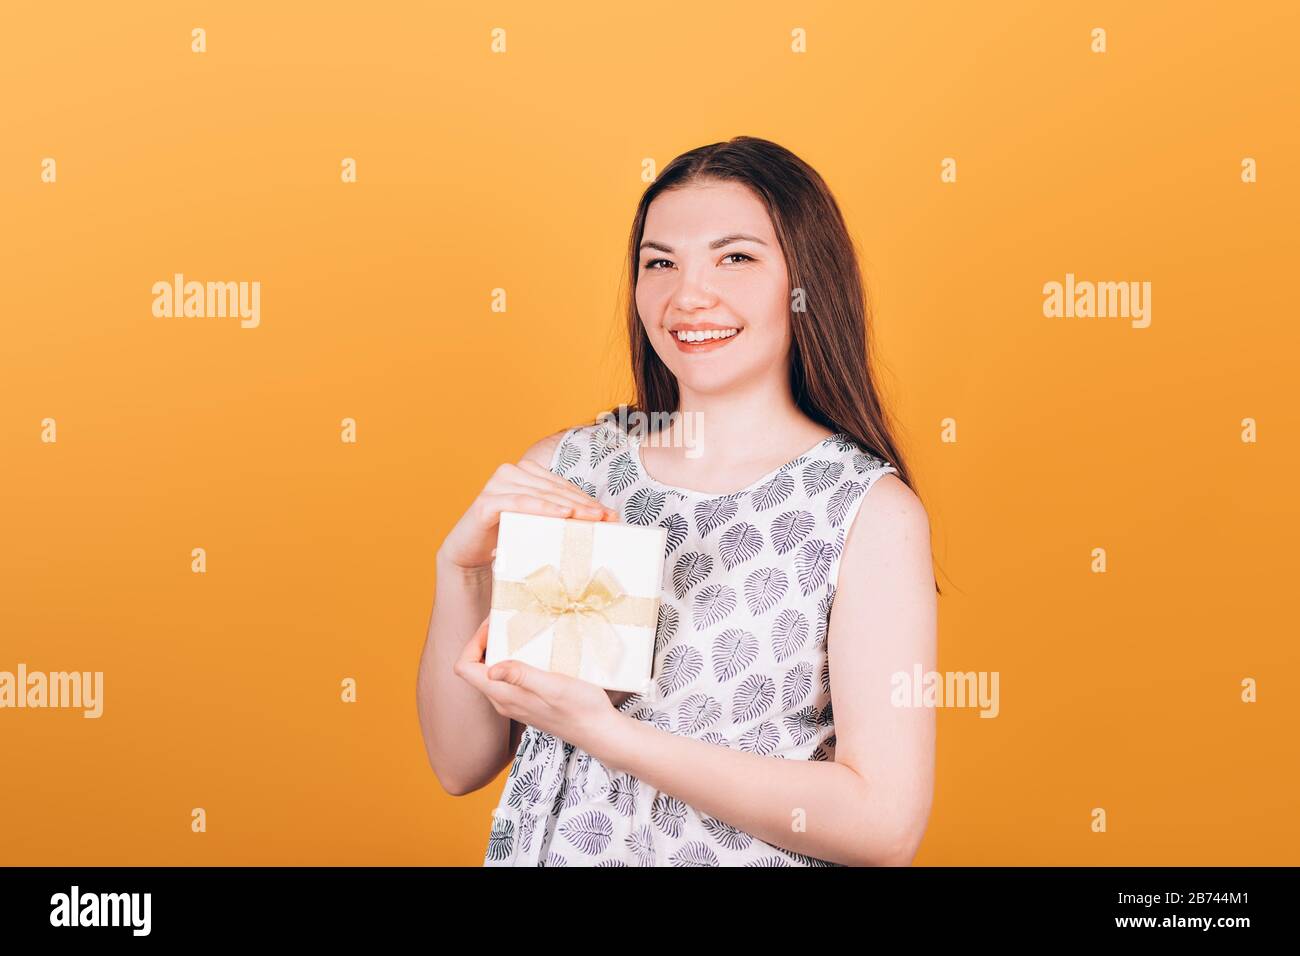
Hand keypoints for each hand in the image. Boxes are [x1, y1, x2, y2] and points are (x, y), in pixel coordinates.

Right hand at [438, 459, 619, 571]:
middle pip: (554, 489)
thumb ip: (562, 515)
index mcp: (526, 472)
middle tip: (606, 518)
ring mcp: (497, 484)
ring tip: (590, 517)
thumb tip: (604, 518)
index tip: (610, 514)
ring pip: (540, 494)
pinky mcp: (485, 502)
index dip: (587, 499)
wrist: (469, 554)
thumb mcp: (538, 524)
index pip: (562, 486)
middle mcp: (511, 472)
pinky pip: (518, 503)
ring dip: (567, 505)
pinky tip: (562, 514)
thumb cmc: (508, 537)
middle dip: (582, 503)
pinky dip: (541, 508)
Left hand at [454, 619, 626, 753]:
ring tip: (519, 633)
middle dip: (485, 642)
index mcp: (503, 695)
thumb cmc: (579, 709)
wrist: (598, 731)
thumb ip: (521, 676)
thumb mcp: (552, 687)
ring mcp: (514, 703)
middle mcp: (503, 701)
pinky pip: (508, 679)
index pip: (465, 668)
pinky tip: (533, 652)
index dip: (473, 643)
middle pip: (476, 668)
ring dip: (500, 650)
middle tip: (506, 623)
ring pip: (492, 673)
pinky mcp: (527, 702)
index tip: (493, 627)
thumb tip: (490, 669)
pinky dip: (513, 660)